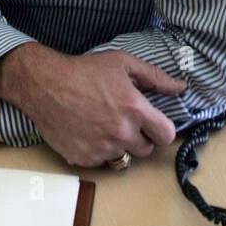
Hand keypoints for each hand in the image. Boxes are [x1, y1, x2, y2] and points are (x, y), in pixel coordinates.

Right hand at [0, 45, 185, 167]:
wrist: (44, 85)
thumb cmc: (84, 71)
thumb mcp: (122, 63)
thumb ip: (155, 77)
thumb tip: (181, 87)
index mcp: (135, 110)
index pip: (166, 135)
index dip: (162, 130)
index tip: (153, 124)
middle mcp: (121, 133)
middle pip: (146, 150)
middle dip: (139, 138)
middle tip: (123, 122)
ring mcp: (101, 148)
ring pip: (123, 156)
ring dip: (118, 145)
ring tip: (102, 125)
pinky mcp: (83, 158)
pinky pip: (100, 161)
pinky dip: (97, 151)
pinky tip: (87, 132)